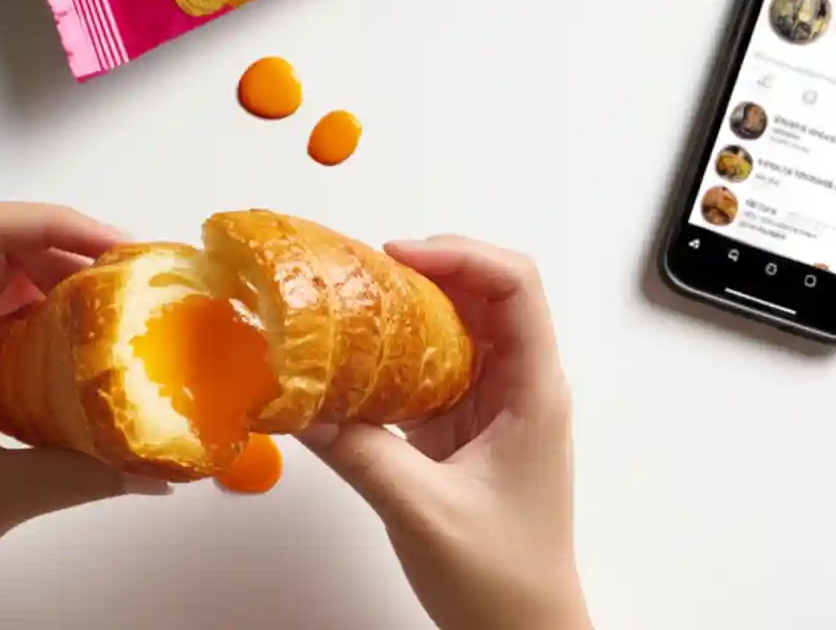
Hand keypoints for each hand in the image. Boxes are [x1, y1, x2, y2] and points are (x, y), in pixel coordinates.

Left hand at [0, 200, 169, 629]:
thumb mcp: (0, 495)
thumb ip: (87, 474)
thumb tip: (158, 468)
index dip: (49, 223)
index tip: (111, 249)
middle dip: (64, 253)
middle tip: (128, 281)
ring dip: (52, 291)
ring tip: (114, 311)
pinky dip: (36, 330)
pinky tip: (77, 356)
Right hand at [300, 236, 589, 629]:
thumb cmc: (502, 580)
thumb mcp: (423, 511)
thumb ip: (359, 452)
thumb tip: (301, 403)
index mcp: (534, 392)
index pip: (516, 286)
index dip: (460, 255)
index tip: (397, 256)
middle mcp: (519, 386)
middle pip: (482, 293)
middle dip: (424, 270)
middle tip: (359, 272)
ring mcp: (492, 405)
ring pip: (455, 327)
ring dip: (406, 309)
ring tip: (350, 304)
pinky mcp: (463, 427)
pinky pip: (431, 367)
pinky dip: (394, 353)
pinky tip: (354, 360)